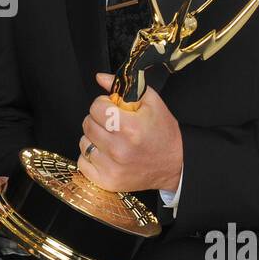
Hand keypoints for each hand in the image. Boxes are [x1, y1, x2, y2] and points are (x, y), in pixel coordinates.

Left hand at [76, 72, 183, 193]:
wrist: (175, 165)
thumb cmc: (164, 134)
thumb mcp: (152, 103)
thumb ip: (124, 87)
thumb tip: (100, 77)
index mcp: (131, 128)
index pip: (96, 108)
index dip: (103, 104)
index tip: (112, 109)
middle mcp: (119, 149)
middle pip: (87, 124)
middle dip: (98, 120)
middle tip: (113, 124)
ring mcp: (112, 168)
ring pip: (83, 143)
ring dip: (94, 139)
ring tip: (111, 140)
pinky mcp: (107, 182)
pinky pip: (83, 163)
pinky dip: (91, 157)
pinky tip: (106, 154)